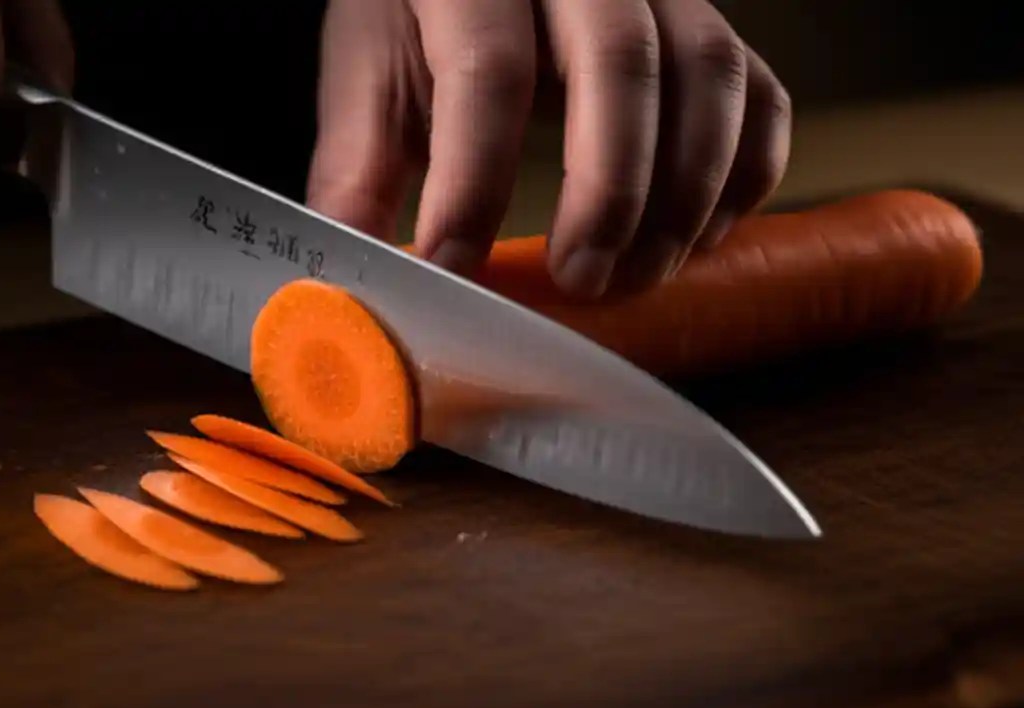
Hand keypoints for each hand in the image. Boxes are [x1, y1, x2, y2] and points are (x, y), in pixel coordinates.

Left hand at [307, 0, 791, 297]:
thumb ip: (356, 169)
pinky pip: (760, 93)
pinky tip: (698, 233)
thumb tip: (348, 281)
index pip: (488, 71)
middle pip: (621, 63)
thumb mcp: (370, 73)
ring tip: (638, 273)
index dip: (473, 179)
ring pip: (708, 75)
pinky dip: (745, 173)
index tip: (452, 268)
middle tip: (581, 279)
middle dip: (607, 190)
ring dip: (686, 191)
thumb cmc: (421, 17)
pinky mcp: (710, 25)